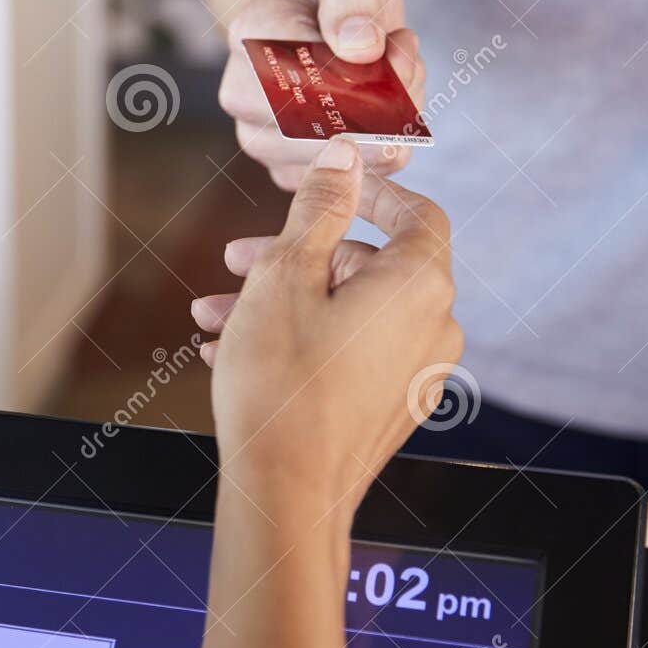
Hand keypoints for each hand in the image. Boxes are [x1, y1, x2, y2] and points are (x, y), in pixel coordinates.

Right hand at [192, 136, 461, 535]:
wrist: (286, 495)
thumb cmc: (282, 381)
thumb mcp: (285, 274)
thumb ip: (318, 206)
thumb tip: (344, 153)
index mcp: (420, 283)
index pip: (415, 212)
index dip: (368, 192)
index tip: (323, 186)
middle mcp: (433, 326)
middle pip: (368, 265)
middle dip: (294, 257)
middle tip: (233, 262)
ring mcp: (416, 374)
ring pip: (349, 313)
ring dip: (283, 303)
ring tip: (214, 317)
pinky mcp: (391, 410)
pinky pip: (350, 354)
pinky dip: (301, 341)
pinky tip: (235, 352)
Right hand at [218, 0, 424, 189]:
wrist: (307, 22)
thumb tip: (360, 48)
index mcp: (249, 37)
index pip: (307, 76)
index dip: (366, 73)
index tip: (397, 44)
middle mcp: (241, 96)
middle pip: (323, 125)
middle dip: (386, 100)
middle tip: (406, 60)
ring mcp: (260, 141)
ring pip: (344, 157)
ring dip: (391, 123)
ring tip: (395, 78)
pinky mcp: (288, 173)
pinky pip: (353, 181)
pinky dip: (387, 148)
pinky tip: (387, 112)